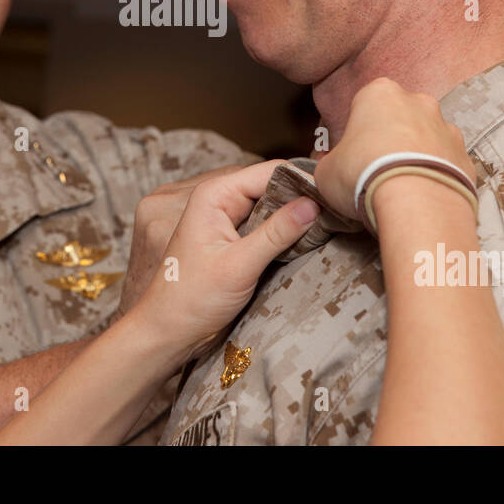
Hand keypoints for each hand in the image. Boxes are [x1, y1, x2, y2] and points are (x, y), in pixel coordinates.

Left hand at [129, 160, 318, 363]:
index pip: (268, 172)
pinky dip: (282, 231)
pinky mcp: (232, 238)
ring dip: (294, 216)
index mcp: (214, 195)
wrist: (168, 331)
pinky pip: (263, 224)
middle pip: (271, 186)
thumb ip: (277, 232)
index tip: (334, 195)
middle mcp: (218, 199)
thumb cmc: (191, 300)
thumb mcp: (240, 265)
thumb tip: (313, 204)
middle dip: (300, 198)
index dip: (301, 180)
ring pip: (270, 206)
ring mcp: (225, 219)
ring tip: (328, 224)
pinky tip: (305, 239)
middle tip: (336, 212)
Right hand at [314, 77, 473, 218]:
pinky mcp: (466, 156)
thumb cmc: (363, 176)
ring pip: (427, 138)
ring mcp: (447, 128)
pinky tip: (423, 196)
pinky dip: (437, 176)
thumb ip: (328, 163)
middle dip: (390, 138)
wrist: (416, 203)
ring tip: (401, 187)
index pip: (364, 103)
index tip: (351, 153)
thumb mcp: (325, 172)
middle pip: (400, 116)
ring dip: (416, 156)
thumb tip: (331, 168)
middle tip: (375, 170)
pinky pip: (447, 163)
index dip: (355, 130)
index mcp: (380, 93)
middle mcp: (418, 102)